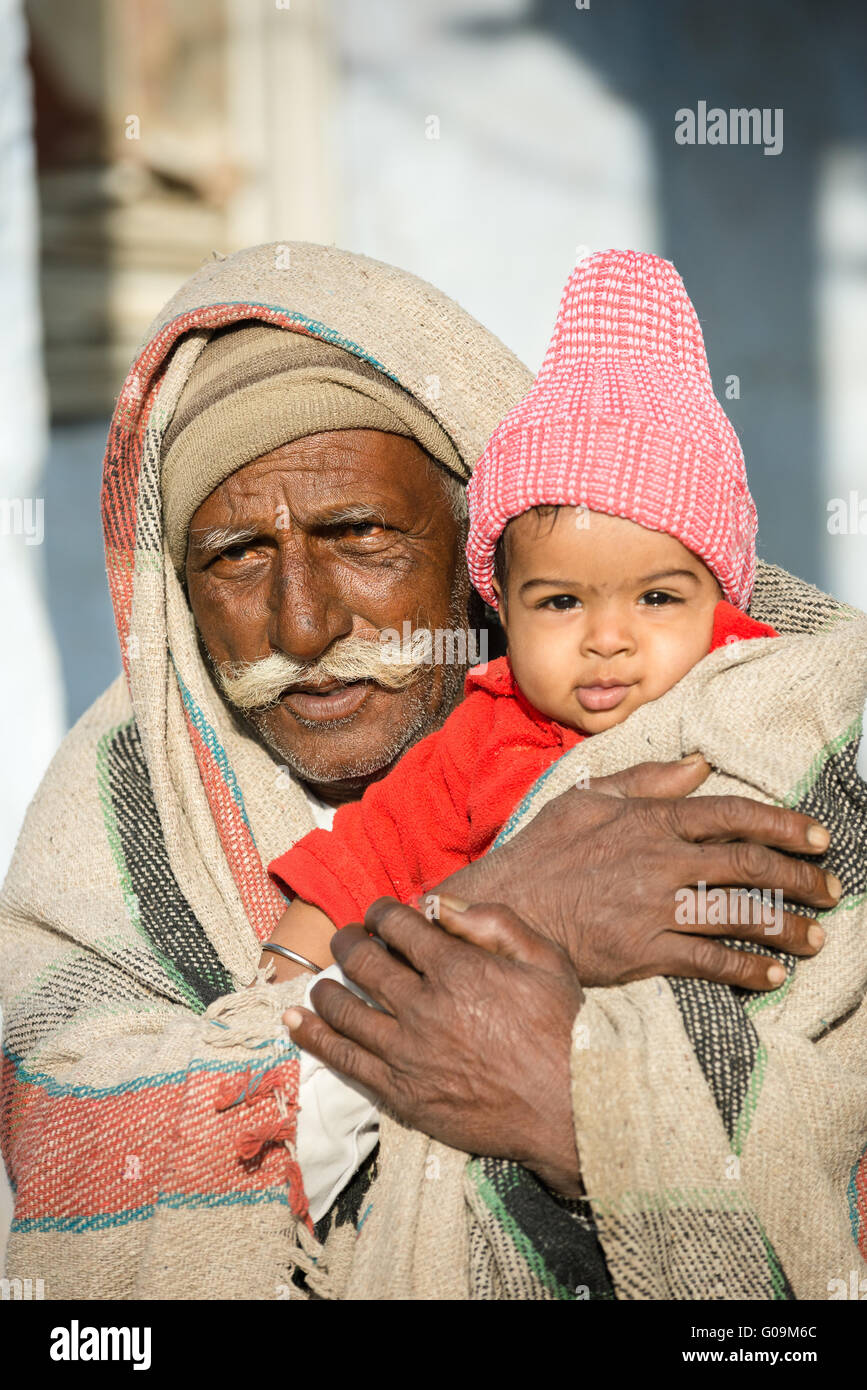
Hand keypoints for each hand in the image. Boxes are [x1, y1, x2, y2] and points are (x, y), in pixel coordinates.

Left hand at [285, 897, 583, 1197]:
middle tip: (347, 938)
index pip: (397, 925)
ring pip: (344, 1008)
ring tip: (324, 981)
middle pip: (364, 961)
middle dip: (349, 941)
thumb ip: (493, 922)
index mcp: (457, 967)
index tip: (379, 915)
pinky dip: (312, 1036)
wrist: (570, 1109)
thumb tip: (441, 904)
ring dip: (327, 987)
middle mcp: (423, 1005)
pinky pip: (342, 1058)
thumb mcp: (546, 959)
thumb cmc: (563, 1030)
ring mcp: (406, 1051)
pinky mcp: (399, 1091)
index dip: (381, 912)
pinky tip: (294, 1021)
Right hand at [436, 757, 839, 990]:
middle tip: (831, 890)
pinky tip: (772, 976)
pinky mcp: (642, 953)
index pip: (732, 814)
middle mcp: (659, 861)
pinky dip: (745, 969)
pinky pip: (707, 962)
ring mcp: (652, 909)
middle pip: (748, 865)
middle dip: (799, 877)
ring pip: (737, 914)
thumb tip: (699, 765)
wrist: (502, 905)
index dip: (783, 823)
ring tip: (816, 938)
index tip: (818, 836)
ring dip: (785, 927)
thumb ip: (647, 780)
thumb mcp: (588, 797)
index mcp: (650, 820)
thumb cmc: (543, 851)